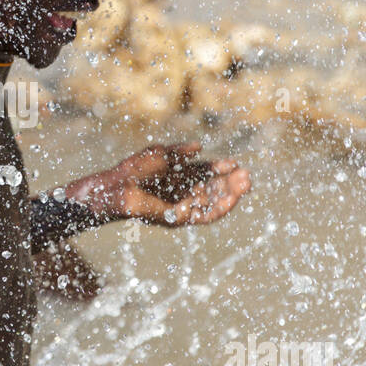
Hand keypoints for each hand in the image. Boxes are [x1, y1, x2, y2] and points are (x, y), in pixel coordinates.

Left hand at [70, 143, 250, 225]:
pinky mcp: (180, 218)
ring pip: (213, 203)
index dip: (221, 169)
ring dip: (231, 194)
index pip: (207, 173)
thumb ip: (181, 152)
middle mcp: (184, 191)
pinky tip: (232, 198)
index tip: (235, 163)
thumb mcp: (162, 154)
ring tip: (245, 183)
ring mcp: (183, 205)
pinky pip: (205, 216)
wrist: (119, 187)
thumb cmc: (135, 169)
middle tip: (246, 174)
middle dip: (231, 182)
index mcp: (180, 175)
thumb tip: (200, 146)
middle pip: (214, 189)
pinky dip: (220, 208)